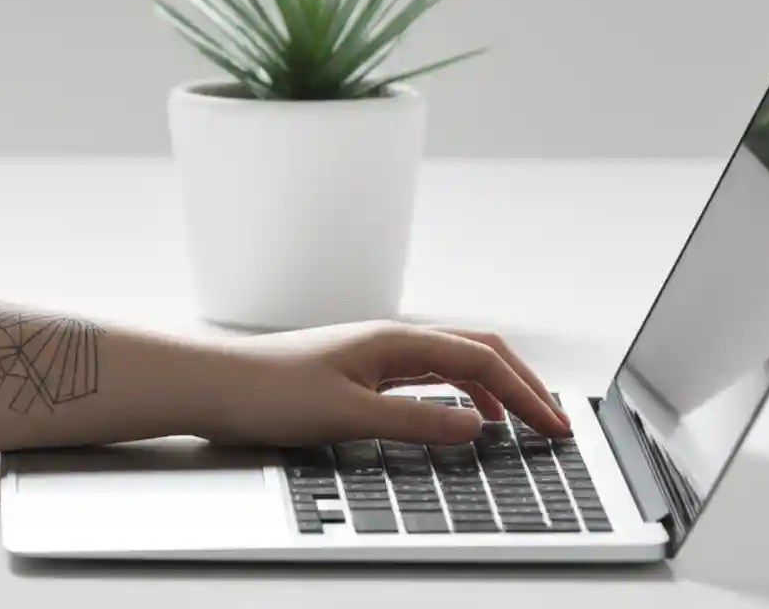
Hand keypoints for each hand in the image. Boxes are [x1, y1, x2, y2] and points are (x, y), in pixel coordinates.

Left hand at [202, 321, 571, 445]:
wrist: (214, 384)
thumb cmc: (269, 392)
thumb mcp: (348, 415)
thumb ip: (415, 422)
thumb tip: (476, 427)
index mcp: (395, 341)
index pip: (481, 360)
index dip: (525, 394)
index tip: (554, 426)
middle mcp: (391, 342)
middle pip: (477, 353)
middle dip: (522, 386)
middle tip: (553, 422)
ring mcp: (377, 356)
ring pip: (454, 365)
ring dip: (495, 390)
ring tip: (521, 422)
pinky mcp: (362, 375)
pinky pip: (428, 379)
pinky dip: (460, 397)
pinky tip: (462, 418)